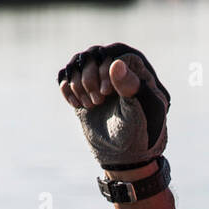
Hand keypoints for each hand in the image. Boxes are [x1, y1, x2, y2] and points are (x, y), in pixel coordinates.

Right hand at [57, 42, 169, 170]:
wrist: (124, 155)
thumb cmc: (141, 131)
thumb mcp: (142, 110)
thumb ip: (132, 86)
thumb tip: (116, 63)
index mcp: (136, 67)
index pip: (112, 53)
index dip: (105, 71)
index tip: (107, 93)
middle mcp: (116, 67)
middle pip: (92, 55)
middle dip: (90, 78)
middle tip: (98, 101)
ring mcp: (98, 78)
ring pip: (77, 63)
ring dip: (78, 84)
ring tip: (91, 105)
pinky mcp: (82, 89)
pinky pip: (65, 76)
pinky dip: (67, 89)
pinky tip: (78, 105)